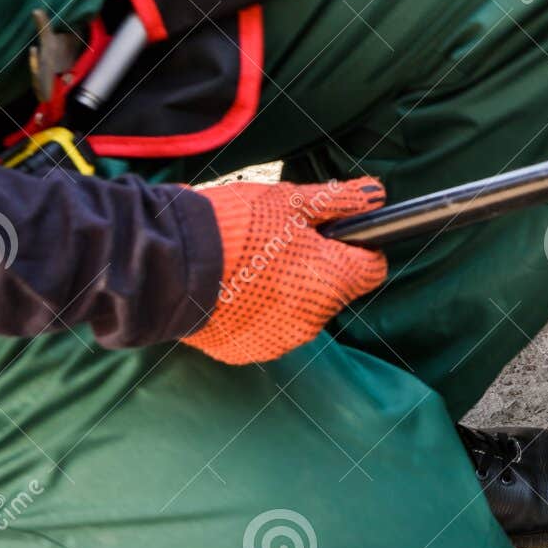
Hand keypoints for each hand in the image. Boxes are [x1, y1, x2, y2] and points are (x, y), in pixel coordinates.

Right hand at [182, 178, 387, 363]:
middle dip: (316, 268)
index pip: (372, 269)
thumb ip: (339, 201)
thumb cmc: (238, 227)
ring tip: (251, 264)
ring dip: (287, 291)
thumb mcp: (291, 202)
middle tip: (281, 243)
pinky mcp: (247, 352)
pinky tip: (233, 288)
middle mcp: (315, 319)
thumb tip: (376, 195)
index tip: (335, 235)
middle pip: (332, 290)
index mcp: (334, 280)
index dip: (358, 247)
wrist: (172, 265)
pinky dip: (256, 310)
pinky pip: (265, 328)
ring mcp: (280, 340)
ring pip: (299, 311)